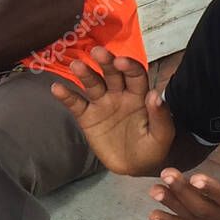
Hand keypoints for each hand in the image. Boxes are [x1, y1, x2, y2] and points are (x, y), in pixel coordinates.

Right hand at [51, 46, 173, 175]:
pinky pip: (75, 104)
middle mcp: (119, 93)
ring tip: (76, 65)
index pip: (134, 74)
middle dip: (105, 62)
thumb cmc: (152, 149)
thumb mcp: (162, 136)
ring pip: (92, 84)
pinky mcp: (87, 117)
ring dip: (84, 73)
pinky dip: (66, 96)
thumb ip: (160, 116)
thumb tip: (154, 95)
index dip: (128, 66)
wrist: (134, 168)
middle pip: (112, 73)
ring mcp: (102, 103)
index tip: (120, 61)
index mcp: (139, 94)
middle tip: (97, 52)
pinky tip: (56, 88)